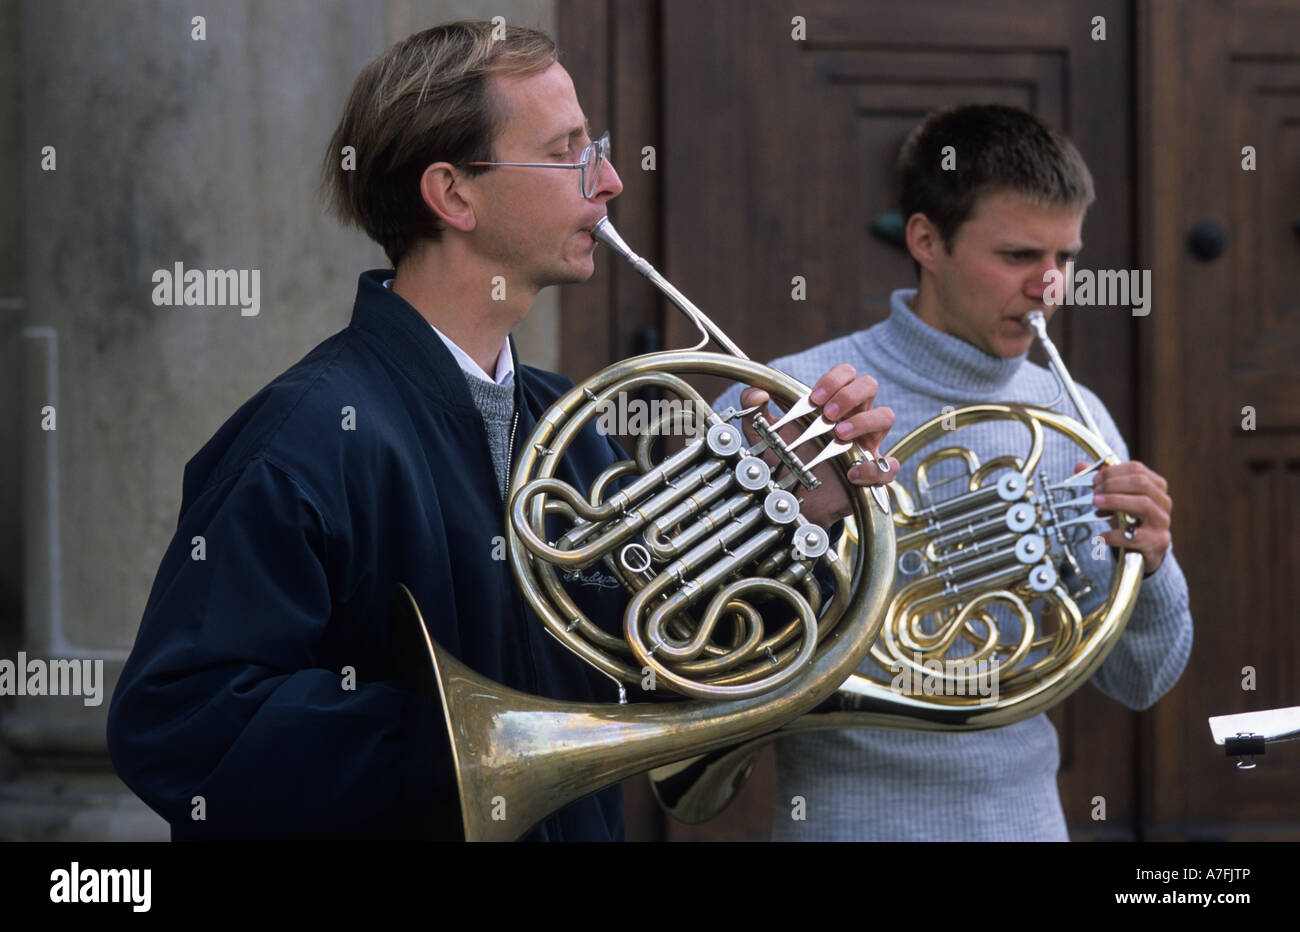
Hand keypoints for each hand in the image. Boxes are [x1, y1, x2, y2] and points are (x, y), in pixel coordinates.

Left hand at [738, 364, 896, 528]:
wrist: (789, 501)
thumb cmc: (783, 461)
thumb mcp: (764, 435)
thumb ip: (753, 410)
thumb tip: (756, 392)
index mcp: (831, 405)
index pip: (846, 374)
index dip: (834, 379)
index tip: (814, 398)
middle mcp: (852, 419)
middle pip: (869, 385)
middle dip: (849, 394)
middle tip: (828, 414)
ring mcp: (865, 445)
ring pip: (886, 416)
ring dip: (864, 421)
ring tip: (840, 434)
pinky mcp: (871, 475)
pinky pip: (889, 468)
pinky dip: (874, 468)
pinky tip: (853, 473)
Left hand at [1076, 460, 1172, 575]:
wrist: (1143, 550)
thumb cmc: (1128, 519)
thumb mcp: (1114, 499)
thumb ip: (1099, 483)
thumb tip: (1080, 466)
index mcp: (1155, 486)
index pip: (1137, 469)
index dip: (1113, 472)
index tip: (1094, 480)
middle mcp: (1163, 501)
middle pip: (1141, 483)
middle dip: (1112, 485)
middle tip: (1094, 493)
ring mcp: (1162, 522)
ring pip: (1144, 504)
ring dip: (1115, 502)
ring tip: (1096, 505)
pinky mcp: (1158, 542)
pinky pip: (1137, 537)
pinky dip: (1115, 535)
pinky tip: (1101, 536)